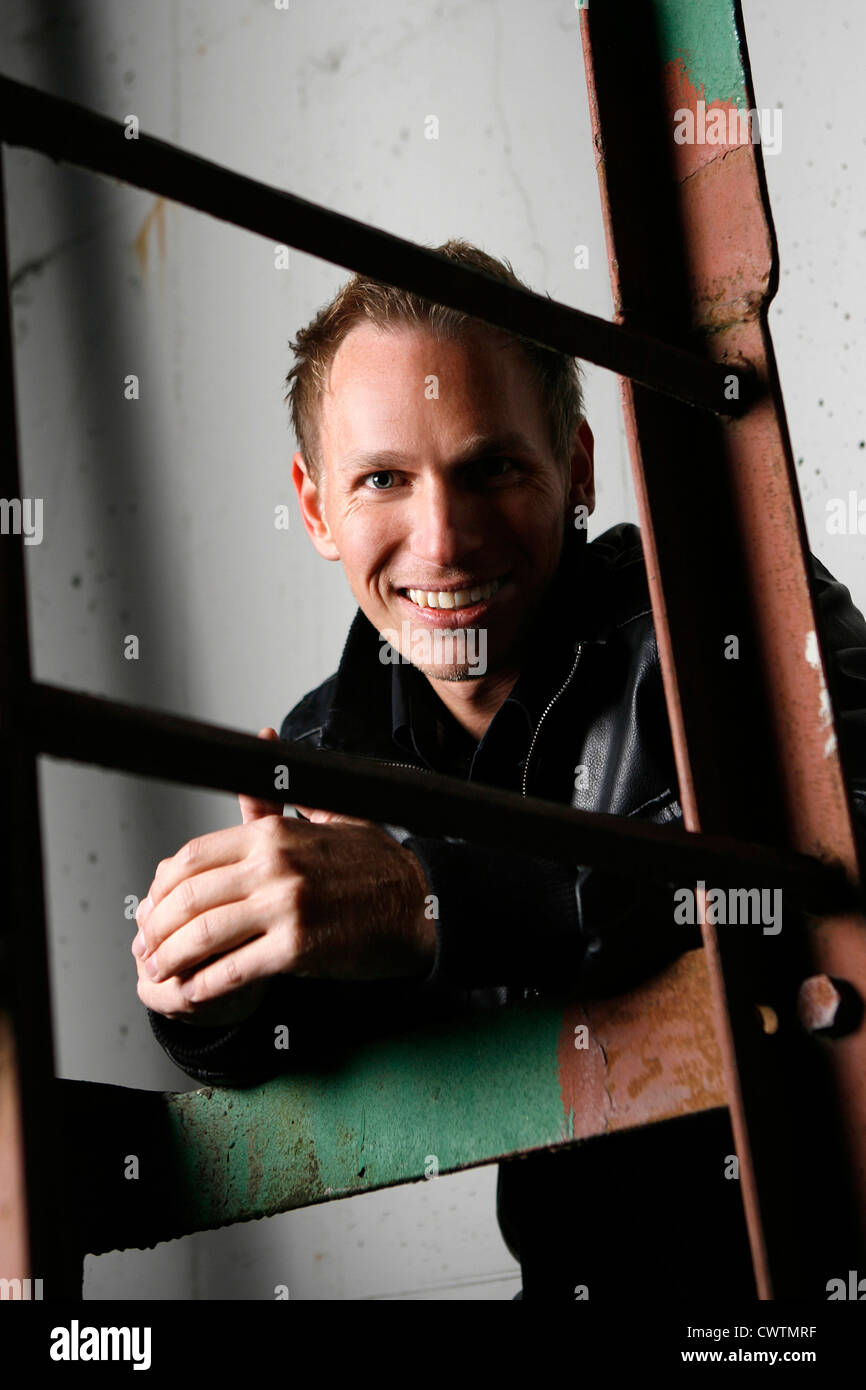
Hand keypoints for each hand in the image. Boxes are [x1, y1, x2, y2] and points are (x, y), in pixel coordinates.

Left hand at [133, 728, 434, 1023]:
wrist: (422, 904)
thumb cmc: (376, 864)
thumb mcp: (330, 814)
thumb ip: (285, 791)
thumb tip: (262, 740)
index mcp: (275, 834)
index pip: (193, 857)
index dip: (162, 886)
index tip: (152, 906)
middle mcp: (275, 865)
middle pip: (190, 896)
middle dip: (157, 926)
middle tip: (145, 944)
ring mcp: (286, 907)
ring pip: (204, 933)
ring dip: (172, 957)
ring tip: (159, 971)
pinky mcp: (299, 947)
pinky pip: (236, 968)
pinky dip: (206, 984)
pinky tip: (193, 991)